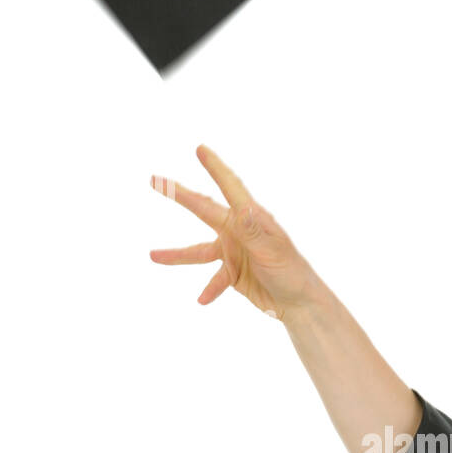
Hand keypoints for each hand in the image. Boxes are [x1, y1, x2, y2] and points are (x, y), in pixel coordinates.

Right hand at [150, 145, 322, 321]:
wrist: (299, 303)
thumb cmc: (291, 271)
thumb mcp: (271, 249)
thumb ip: (253, 230)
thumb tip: (242, 208)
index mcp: (250, 218)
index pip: (229, 187)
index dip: (215, 167)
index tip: (201, 149)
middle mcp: (238, 229)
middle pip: (203, 210)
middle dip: (180, 195)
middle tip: (154, 180)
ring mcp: (233, 251)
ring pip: (198, 251)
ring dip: (176, 254)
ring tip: (152, 256)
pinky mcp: (232, 272)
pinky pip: (214, 279)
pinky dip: (208, 289)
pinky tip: (201, 299)